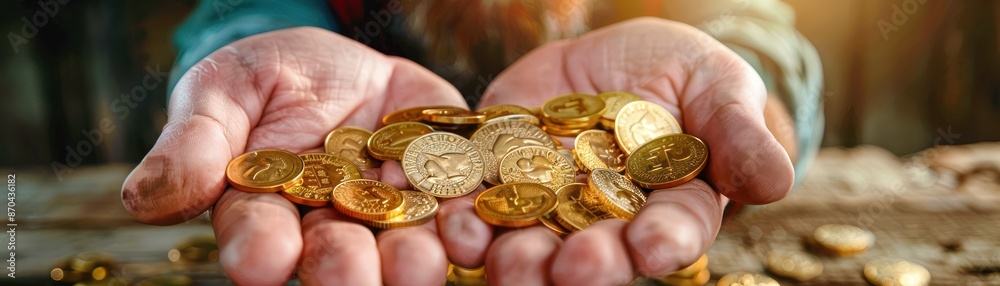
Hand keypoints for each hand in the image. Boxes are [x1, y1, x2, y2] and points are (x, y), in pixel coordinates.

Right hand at [120, 27, 465, 284]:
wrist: (343, 65)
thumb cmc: (270, 78)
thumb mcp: (226, 88)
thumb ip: (197, 140)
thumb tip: (145, 197)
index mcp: (268, 211)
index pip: (258, 237)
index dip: (258, 249)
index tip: (258, 261)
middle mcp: (333, 226)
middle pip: (336, 257)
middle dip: (341, 267)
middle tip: (346, 271)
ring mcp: (394, 211)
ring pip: (400, 247)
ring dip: (409, 261)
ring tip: (416, 263)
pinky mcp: (446, 187)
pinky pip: (460, 210)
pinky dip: (467, 223)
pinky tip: (473, 232)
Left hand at [434, 18, 794, 284]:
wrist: (610, 60)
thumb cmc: (681, 76)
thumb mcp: (717, 86)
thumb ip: (739, 133)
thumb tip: (777, 181)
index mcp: (669, 209)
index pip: (673, 232)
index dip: (665, 241)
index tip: (654, 246)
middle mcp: (605, 223)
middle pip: (597, 254)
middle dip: (586, 264)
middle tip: (573, 268)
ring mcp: (546, 207)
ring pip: (532, 245)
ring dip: (518, 257)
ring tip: (507, 257)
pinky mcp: (496, 181)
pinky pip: (476, 206)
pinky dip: (462, 219)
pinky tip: (453, 221)